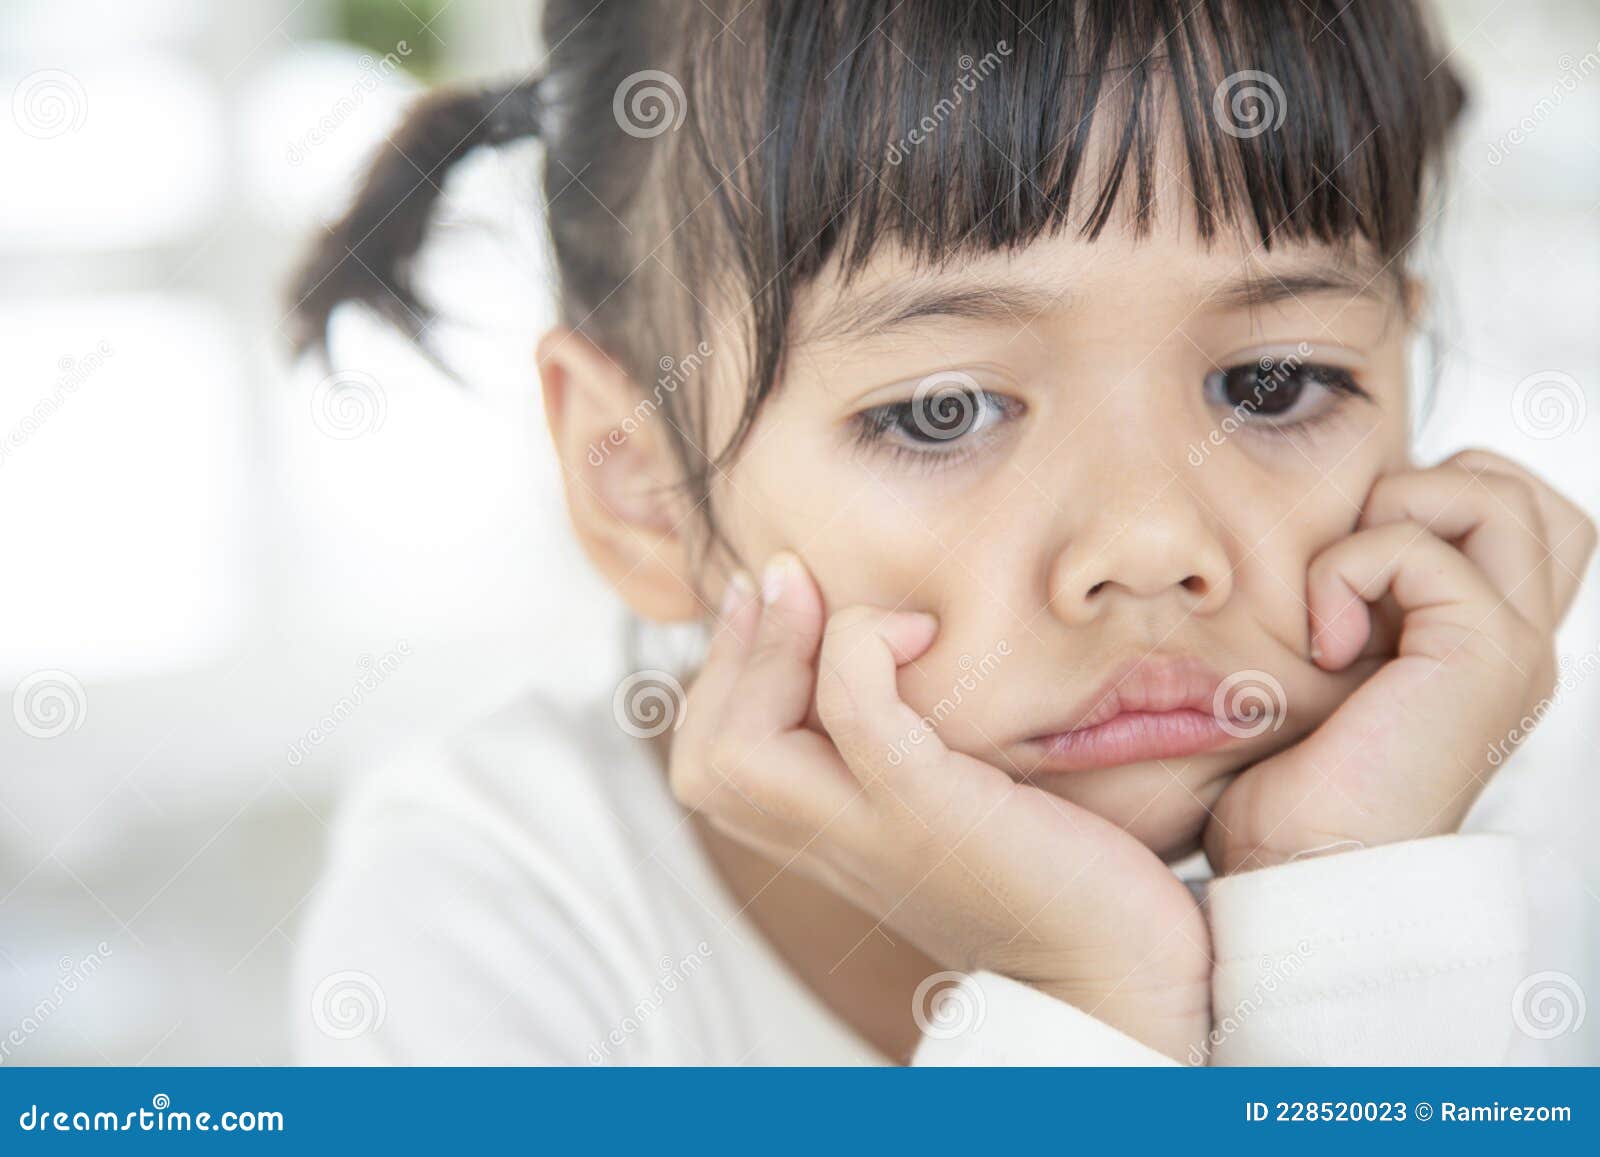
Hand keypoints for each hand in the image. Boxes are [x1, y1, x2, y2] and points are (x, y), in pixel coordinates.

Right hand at [671, 553, 1211, 1060]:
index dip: (719, 673)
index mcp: (831, 844)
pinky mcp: (931, 811)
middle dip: (730, 655)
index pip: (711, 769)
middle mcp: (834, 847)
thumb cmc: (1061, 876)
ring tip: (835, 603)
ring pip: (742, 749)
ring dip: (775, 646)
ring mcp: (873, 833)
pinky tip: (919, 629)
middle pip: (706, 764)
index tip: (766, 597)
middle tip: (788, 583)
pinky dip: (863, 646)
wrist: (1121, 974)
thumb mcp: (963, 802)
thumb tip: (898, 661)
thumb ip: (912, 755)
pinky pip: (853, 713)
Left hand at [1207, 449, 1595, 874]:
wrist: (1303, 881)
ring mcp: (1514, 647)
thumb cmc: (1291, 798)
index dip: (1420, 503)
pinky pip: (1417, 545)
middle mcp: (1518, 641)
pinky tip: (1321, 643)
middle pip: (1514, 489)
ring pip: (1491, 490)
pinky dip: (1345, 570)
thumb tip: (1310, 537)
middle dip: (1414, 490)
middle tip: (1347, 571)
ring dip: (1387, 516)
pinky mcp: (1486, 654)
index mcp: (1482, 644)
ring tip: (1338, 599)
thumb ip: (1350, 611)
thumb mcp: (1320, 681)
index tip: (1341, 575)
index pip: (1502, 514)